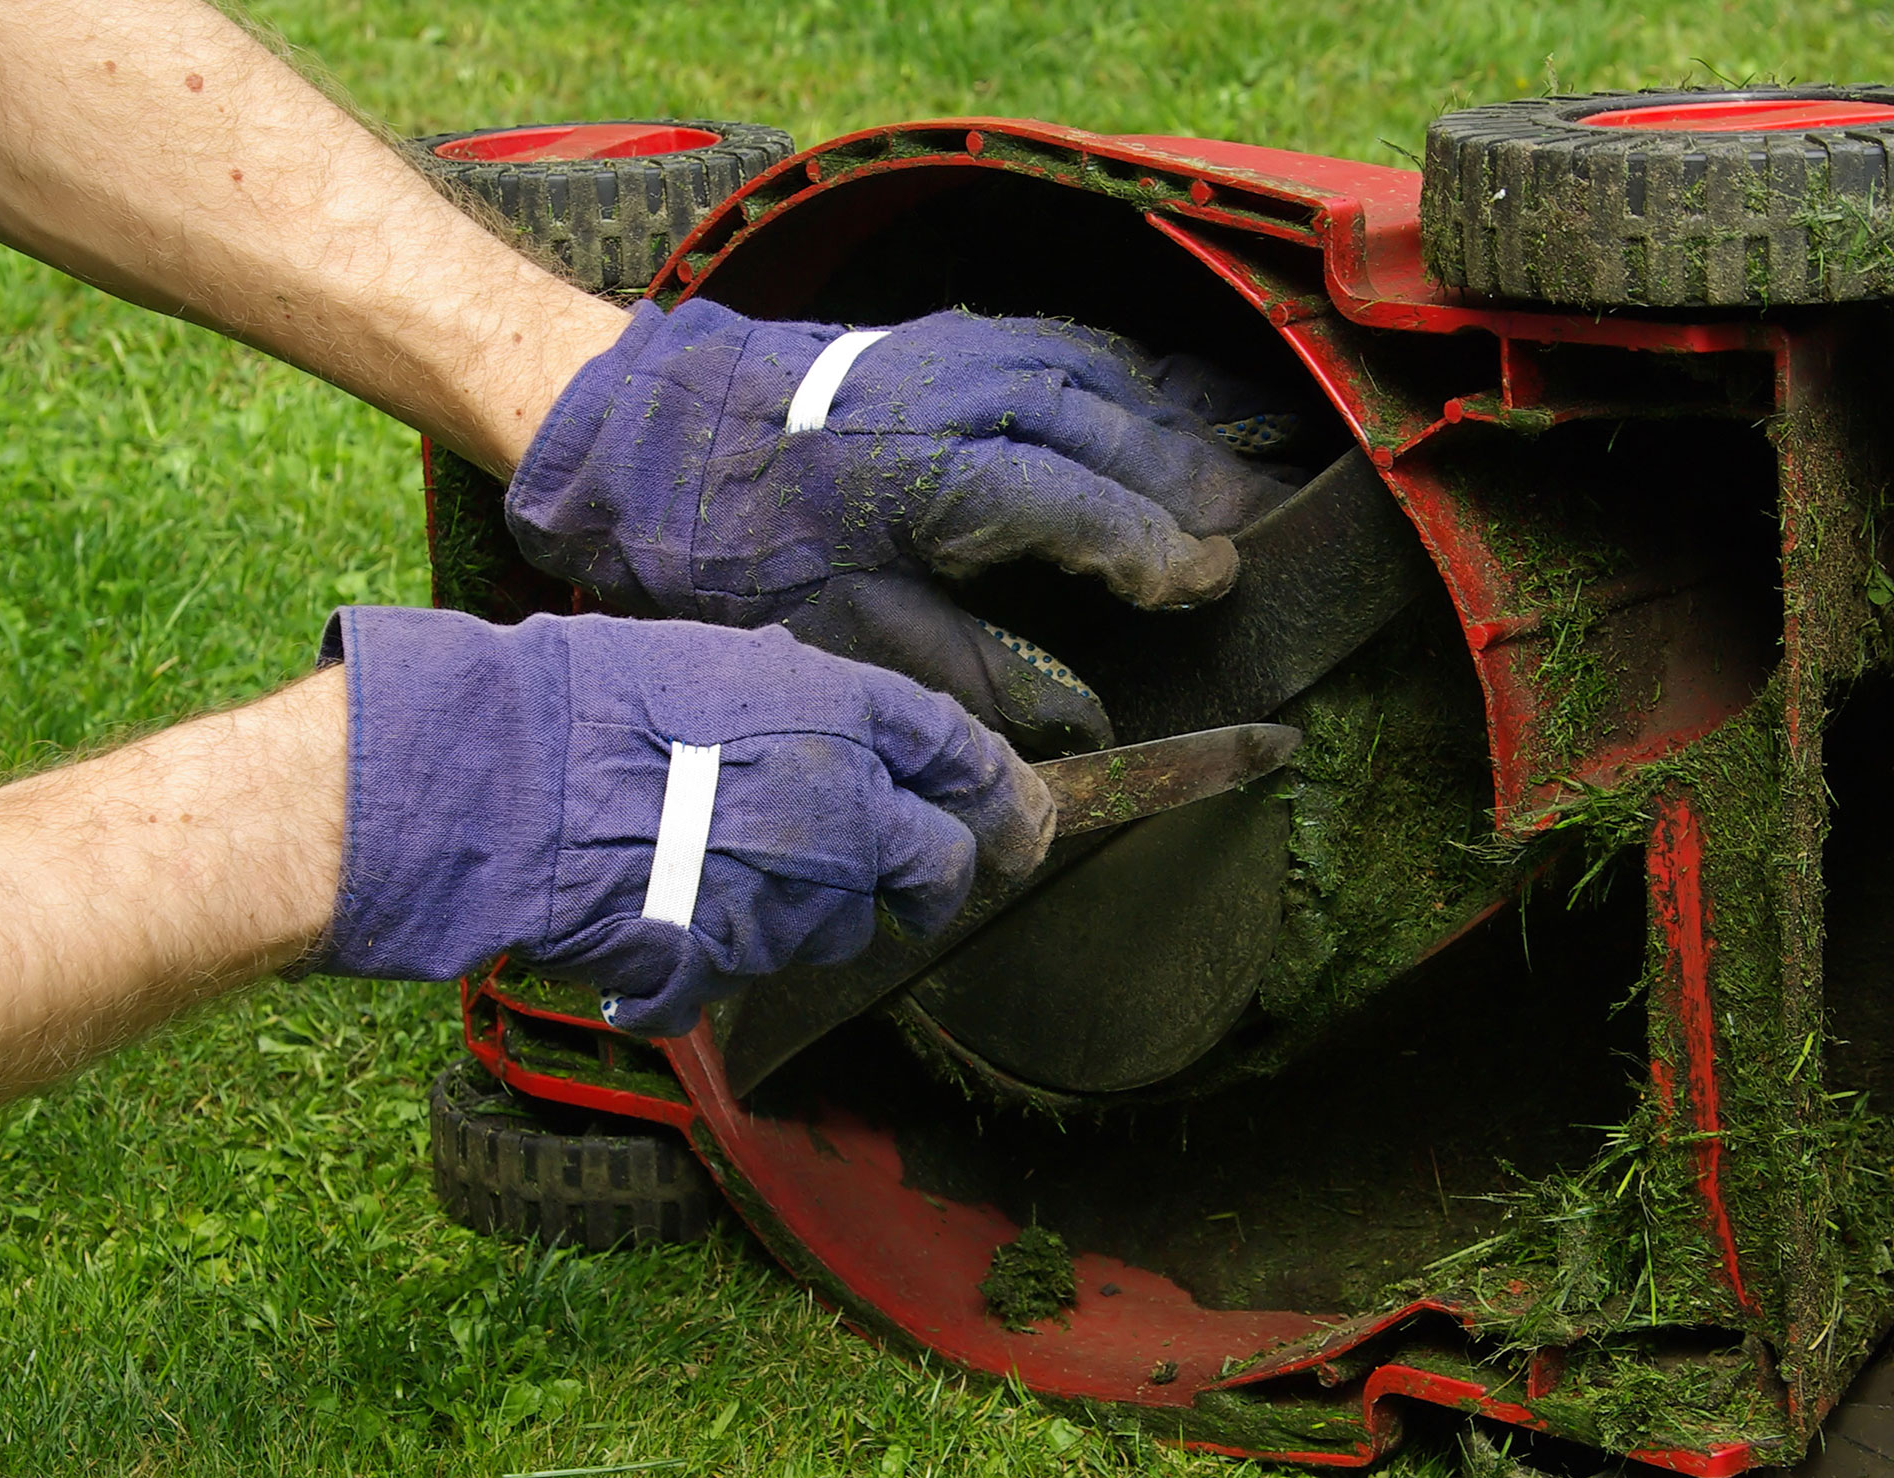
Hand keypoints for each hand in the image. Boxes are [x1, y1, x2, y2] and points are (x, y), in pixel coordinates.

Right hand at [310, 607, 1053, 1035]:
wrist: (512, 781)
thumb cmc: (594, 699)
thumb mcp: (717, 660)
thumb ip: (797, 701)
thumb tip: (826, 721)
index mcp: (848, 715)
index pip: (965, 756)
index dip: (997, 789)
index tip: (1012, 812)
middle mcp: (848, 808)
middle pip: (942, 864)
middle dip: (937, 876)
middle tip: (912, 880)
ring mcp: (799, 895)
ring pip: (849, 926)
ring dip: (815, 911)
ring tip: (734, 873)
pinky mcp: (741, 962)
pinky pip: (758, 965)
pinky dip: (730, 951)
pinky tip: (678, 916)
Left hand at [502, 299, 1298, 754]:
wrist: (630, 428)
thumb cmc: (721, 543)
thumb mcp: (832, 633)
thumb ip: (965, 672)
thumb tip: (1071, 724)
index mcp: (930, 474)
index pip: (1078, 505)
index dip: (1153, 546)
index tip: (1209, 582)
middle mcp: (955, 397)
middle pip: (1111, 425)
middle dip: (1197, 476)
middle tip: (1263, 526)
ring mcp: (950, 353)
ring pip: (1098, 373)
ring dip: (1177, 416)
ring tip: (1249, 456)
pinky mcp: (939, 337)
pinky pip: (1061, 341)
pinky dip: (1128, 370)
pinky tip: (1163, 395)